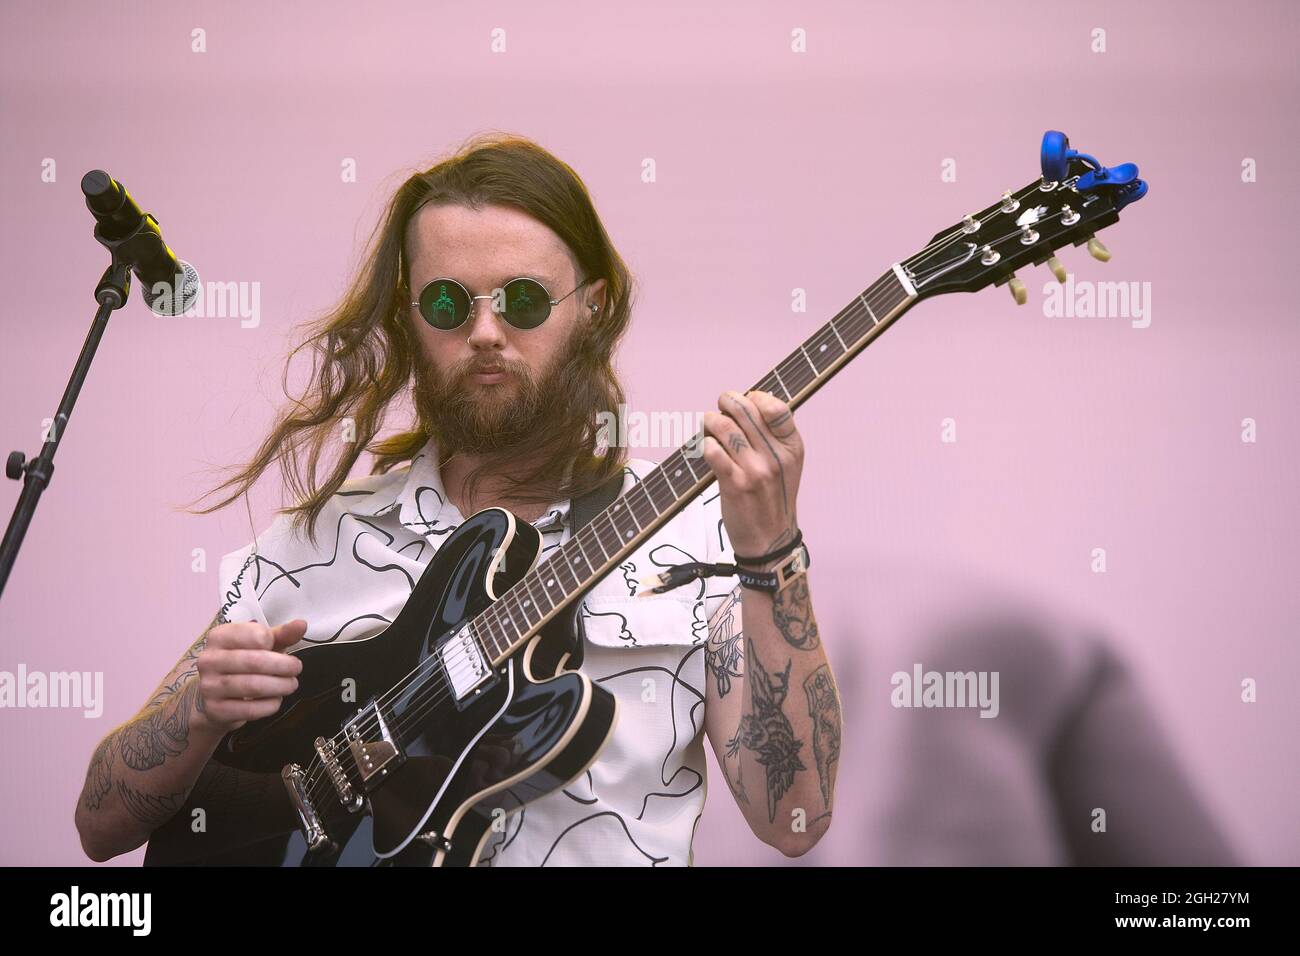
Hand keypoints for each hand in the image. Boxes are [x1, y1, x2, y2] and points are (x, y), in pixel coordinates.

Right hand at [195, 619, 306, 731]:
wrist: (215, 697)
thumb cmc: (243, 663)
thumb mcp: (260, 644)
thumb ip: (282, 634)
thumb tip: (301, 624)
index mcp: (219, 637)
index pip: (256, 635)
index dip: (275, 642)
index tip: (280, 648)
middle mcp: (209, 660)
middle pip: (256, 661)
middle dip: (285, 666)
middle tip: (296, 669)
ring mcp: (209, 686)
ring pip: (254, 686)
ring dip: (281, 686)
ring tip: (290, 684)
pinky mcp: (215, 710)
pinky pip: (250, 709)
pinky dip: (270, 705)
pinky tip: (275, 699)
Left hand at [699, 389, 803, 560]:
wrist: (770, 539)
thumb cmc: (773, 497)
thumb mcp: (787, 464)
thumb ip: (773, 435)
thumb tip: (746, 401)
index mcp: (792, 447)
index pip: (776, 406)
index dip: (755, 396)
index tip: (745, 400)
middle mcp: (776, 457)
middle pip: (745, 410)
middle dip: (726, 401)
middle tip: (720, 407)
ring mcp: (756, 471)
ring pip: (724, 426)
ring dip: (710, 421)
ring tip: (709, 425)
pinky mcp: (735, 485)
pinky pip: (712, 451)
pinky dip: (705, 444)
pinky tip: (707, 448)